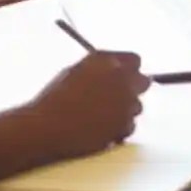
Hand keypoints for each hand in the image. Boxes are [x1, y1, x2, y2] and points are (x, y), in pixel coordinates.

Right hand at [25, 51, 151, 161]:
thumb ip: (98, 70)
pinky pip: (129, 126)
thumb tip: (110, 74)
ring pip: (137, 106)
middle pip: (143, 82)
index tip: (122, 77)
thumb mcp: (75, 72)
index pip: (133, 60)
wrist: (47, 128)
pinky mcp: (125, 125)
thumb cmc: (53, 99)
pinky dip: (119, 129)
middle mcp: (121, 78)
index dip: (128, 70)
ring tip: (102, 117)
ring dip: (125, 110)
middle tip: (117, 98)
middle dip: (132, 89)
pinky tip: (101, 130)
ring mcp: (126, 102)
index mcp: (106, 61)